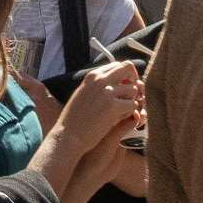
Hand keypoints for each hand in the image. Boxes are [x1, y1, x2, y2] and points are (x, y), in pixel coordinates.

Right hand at [35, 63, 142, 185]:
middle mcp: (100, 80)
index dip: (125, 76)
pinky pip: (133, 105)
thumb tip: (116, 81)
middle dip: (133, 81)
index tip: (124, 88)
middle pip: (128, 68)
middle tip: (130, 96)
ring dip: (130, 101)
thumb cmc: (75, 120)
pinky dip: (129, 113)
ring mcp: (107, 92)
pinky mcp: (114, 107)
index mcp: (92, 76)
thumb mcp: (83, 94)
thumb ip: (97, 85)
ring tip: (120, 113)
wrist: (68, 137)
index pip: (117, 65)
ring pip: (133, 89)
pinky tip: (118, 120)